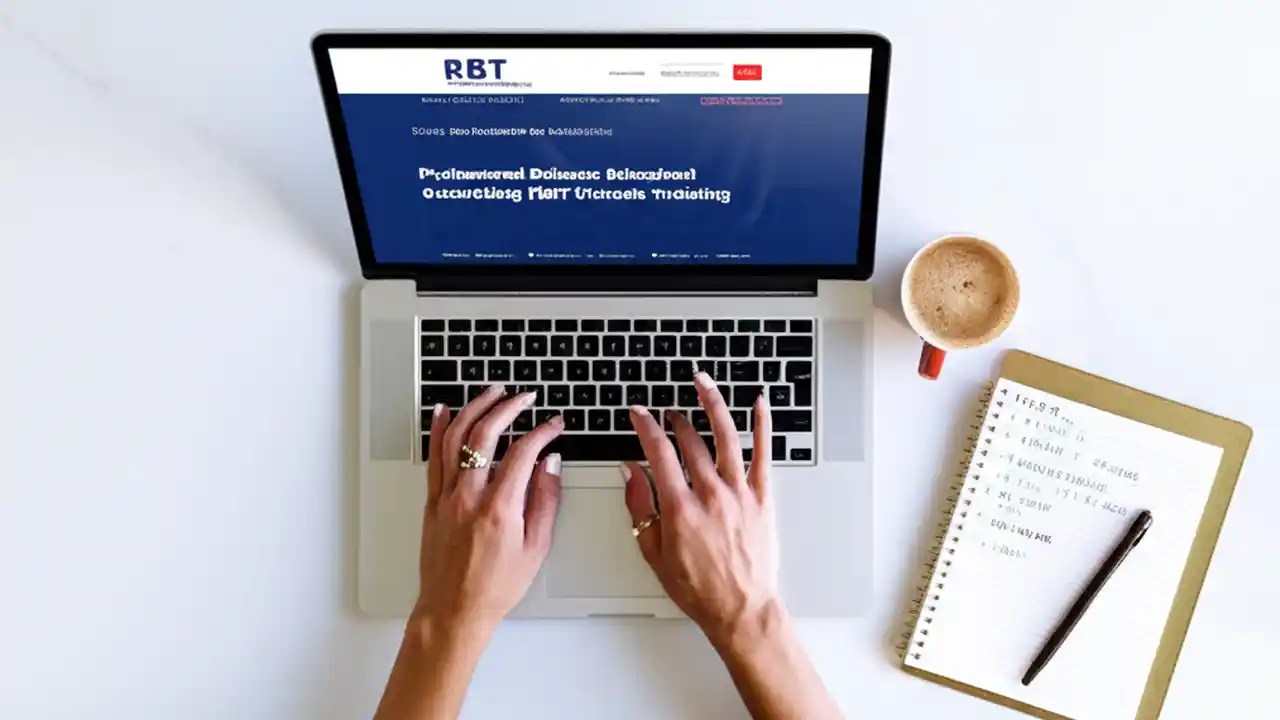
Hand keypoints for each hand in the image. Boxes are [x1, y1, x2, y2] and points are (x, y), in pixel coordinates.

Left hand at [415, 385, 564, 633]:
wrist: (454, 610)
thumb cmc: (494, 587)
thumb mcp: (536, 548)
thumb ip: (545, 502)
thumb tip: (551, 466)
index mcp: (499, 508)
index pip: (523, 452)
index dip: (542, 431)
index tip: (554, 425)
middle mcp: (469, 496)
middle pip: (485, 434)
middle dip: (507, 407)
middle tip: (523, 398)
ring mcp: (447, 497)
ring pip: (456, 438)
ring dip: (474, 408)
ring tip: (490, 393)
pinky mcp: (432, 502)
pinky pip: (434, 457)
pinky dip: (439, 429)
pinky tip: (446, 412)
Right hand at [622, 372, 778, 646]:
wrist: (741, 609)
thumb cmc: (698, 588)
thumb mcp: (654, 552)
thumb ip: (640, 508)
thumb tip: (630, 473)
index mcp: (680, 508)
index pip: (658, 452)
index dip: (645, 427)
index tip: (638, 414)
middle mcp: (711, 494)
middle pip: (689, 441)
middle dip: (674, 419)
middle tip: (666, 411)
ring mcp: (739, 493)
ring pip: (725, 436)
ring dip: (712, 404)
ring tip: (702, 383)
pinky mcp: (762, 498)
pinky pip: (763, 453)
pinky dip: (762, 425)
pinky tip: (758, 403)